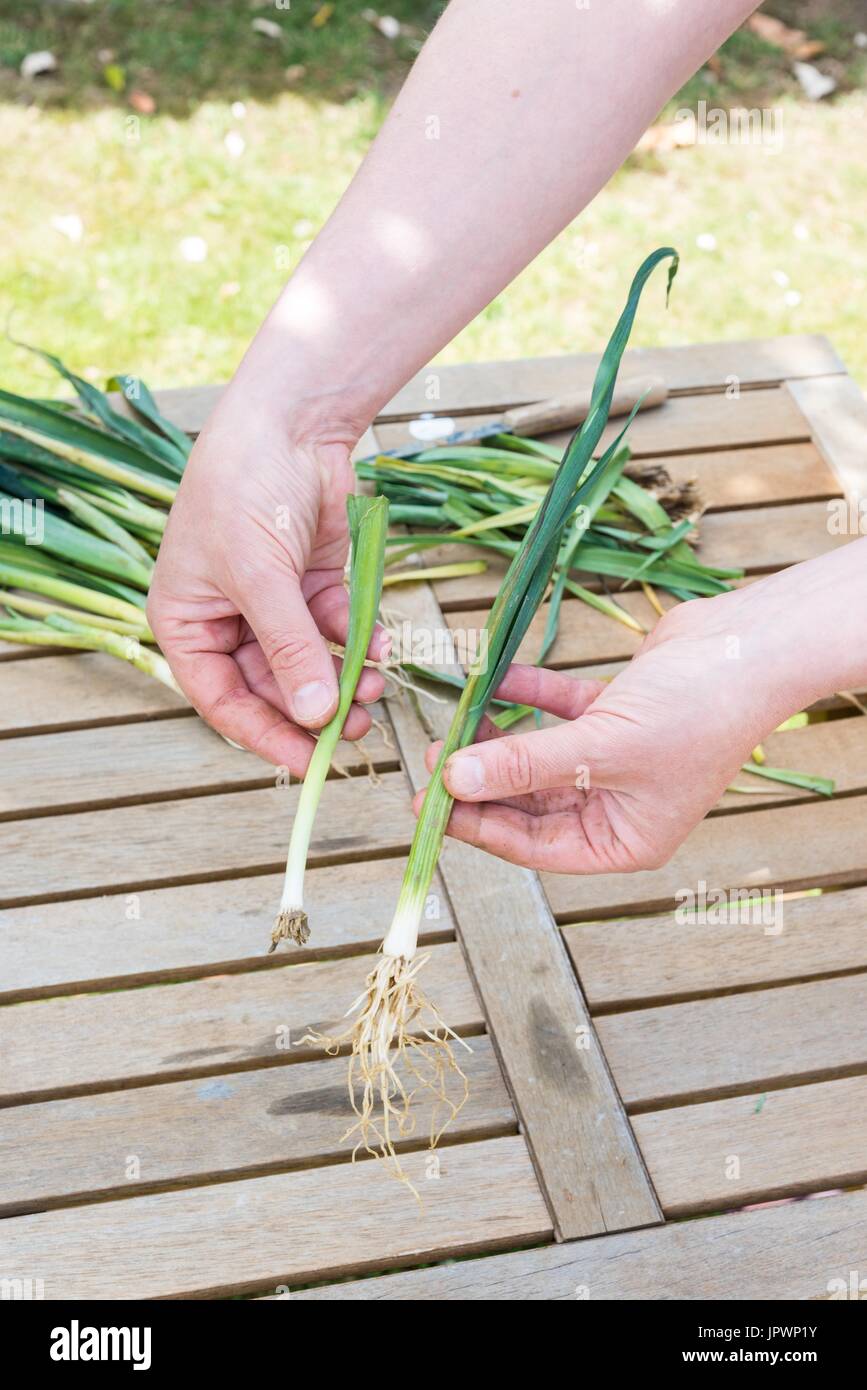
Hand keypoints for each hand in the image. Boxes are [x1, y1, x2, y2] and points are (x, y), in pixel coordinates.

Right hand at [147, 389, 387, 772]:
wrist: (290, 419)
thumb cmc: (244, 488)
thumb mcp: (260, 577)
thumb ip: (289, 649)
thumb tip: (316, 716)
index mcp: (187, 621)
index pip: (222, 700)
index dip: (266, 735)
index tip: (311, 762)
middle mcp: (228, 619)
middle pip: (273, 688)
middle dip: (315, 708)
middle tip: (358, 729)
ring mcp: (276, 603)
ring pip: (312, 664)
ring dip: (344, 680)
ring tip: (376, 688)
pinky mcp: (317, 584)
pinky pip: (340, 629)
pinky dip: (363, 642)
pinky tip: (385, 649)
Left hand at [419, 588, 814, 873]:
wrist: (752, 645)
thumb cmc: (694, 710)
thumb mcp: (600, 748)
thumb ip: (525, 765)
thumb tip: (454, 781)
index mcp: (624, 840)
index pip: (533, 846)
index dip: (478, 826)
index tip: (428, 806)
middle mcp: (617, 806)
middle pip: (529, 803)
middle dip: (481, 781)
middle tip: (432, 759)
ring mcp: (615, 759)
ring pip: (538, 757)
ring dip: (497, 740)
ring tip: (453, 724)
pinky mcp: (614, 714)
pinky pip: (556, 712)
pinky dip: (527, 698)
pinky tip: (492, 681)